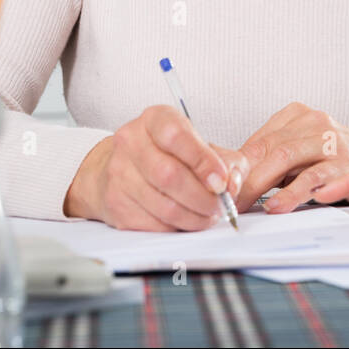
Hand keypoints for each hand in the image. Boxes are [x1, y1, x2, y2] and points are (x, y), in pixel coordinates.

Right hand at [63, 105, 248, 230]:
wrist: (123, 167)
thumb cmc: (169, 154)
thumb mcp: (202, 146)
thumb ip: (228, 161)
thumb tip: (233, 184)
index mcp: (155, 120)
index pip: (176, 136)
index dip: (203, 161)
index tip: (222, 181)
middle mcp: (131, 142)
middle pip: (168, 175)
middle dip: (202, 197)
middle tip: (219, 206)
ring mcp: (118, 173)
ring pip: (162, 205)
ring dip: (193, 217)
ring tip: (207, 216)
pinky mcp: (115, 202)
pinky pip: (152, 224)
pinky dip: (176, 228)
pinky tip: (185, 221)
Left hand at [234, 102, 348, 212]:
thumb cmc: (331, 158)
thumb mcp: (298, 151)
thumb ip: (269, 159)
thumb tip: (228, 176)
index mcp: (296, 115)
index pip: (257, 141)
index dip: (234, 166)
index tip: (218, 187)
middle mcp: (313, 122)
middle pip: (267, 149)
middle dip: (242, 178)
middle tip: (225, 202)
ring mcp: (331, 140)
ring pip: (285, 159)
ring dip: (259, 185)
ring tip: (243, 204)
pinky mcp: (346, 163)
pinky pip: (313, 176)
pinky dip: (292, 192)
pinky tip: (277, 205)